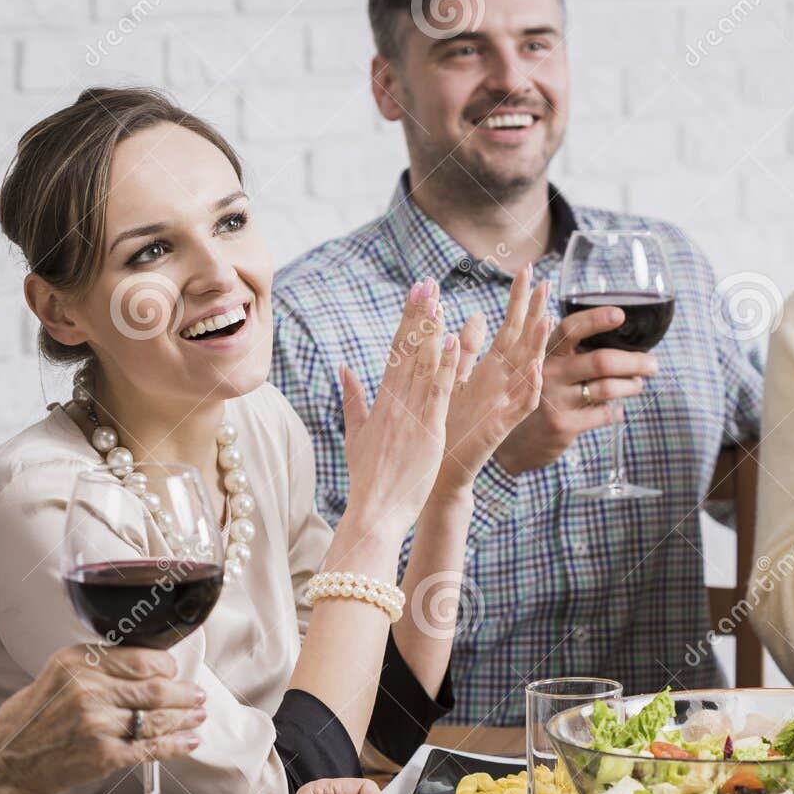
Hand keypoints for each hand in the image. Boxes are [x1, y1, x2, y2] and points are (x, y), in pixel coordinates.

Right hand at [0, 644, 205, 793]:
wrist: (7, 764)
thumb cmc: (32, 718)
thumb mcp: (57, 674)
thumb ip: (97, 665)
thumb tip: (147, 662)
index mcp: (78, 662)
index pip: (143, 658)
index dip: (167, 666)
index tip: (174, 671)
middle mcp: (89, 690)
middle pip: (157, 688)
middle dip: (185, 693)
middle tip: (197, 695)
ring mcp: (98, 724)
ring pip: (158, 718)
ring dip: (186, 718)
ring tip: (198, 716)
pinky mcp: (104, 756)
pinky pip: (152, 748)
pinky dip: (176, 745)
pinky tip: (190, 742)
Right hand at [341, 281, 460, 535]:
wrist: (373, 512)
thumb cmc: (368, 479)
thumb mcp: (357, 434)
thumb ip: (353, 399)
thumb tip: (343, 368)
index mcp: (381, 402)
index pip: (395, 352)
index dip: (406, 322)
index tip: (415, 294)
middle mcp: (394, 402)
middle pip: (406, 350)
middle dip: (417, 314)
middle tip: (426, 282)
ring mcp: (410, 415)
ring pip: (421, 364)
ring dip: (430, 329)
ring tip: (438, 298)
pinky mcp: (427, 431)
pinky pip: (436, 392)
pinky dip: (443, 366)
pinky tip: (450, 341)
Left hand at [434, 266, 550, 491]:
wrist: (444, 468)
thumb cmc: (449, 426)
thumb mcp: (456, 378)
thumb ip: (466, 348)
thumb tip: (473, 316)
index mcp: (491, 370)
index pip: (509, 326)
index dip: (519, 300)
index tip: (527, 270)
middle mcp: (503, 383)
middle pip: (524, 340)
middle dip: (534, 312)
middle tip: (546, 282)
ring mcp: (506, 403)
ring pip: (529, 368)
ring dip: (538, 345)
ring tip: (548, 319)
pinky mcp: (502, 426)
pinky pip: (523, 405)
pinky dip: (531, 387)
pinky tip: (537, 369)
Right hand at [493, 299, 659, 474]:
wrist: (514, 442)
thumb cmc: (539, 396)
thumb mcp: (544, 368)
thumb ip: (570, 353)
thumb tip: (620, 341)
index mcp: (544, 352)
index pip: (571, 328)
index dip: (596, 319)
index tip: (620, 315)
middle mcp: (547, 372)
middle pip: (600, 361)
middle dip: (634, 362)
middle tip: (652, 364)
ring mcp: (555, 400)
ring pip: (607, 388)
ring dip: (631, 385)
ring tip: (638, 384)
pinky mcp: (563, 425)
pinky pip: (603, 414)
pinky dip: (616, 411)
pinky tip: (616, 408)